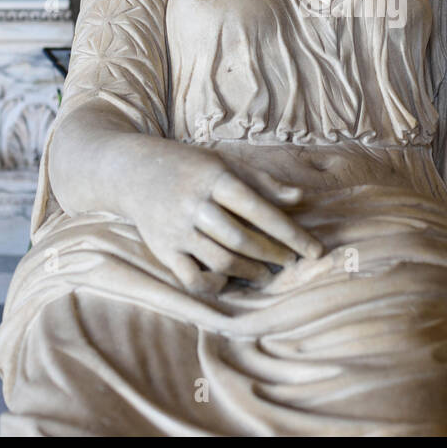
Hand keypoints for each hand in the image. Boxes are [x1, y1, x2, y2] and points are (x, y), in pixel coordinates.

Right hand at [112, 140, 323, 294]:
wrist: (132, 171)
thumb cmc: (190, 166)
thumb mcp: (225, 163)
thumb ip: (263, 183)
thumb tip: (300, 199)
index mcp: (215, 178)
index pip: (260, 209)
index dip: (290, 233)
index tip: (314, 250)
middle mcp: (194, 204)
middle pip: (242, 239)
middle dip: (273, 255)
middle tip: (291, 263)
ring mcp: (176, 229)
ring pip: (220, 260)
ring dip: (249, 272)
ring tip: (266, 273)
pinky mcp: (162, 249)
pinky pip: (191, 277)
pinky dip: (214, 284)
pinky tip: (229, 280)